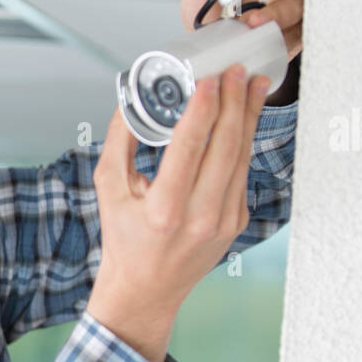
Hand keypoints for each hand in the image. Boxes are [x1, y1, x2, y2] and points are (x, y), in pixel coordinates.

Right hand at [88, 64, 269, 361]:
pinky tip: (242, 118)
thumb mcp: (109, 189)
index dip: (204, 108)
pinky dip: (242, 142)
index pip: (190, 147)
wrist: (147, 291)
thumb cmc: (125, 240)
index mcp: (164, 209)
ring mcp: (223, 221)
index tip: (210, 79)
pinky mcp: (236, 222)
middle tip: (238, 70)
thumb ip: (119, 141)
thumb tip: (131, 98)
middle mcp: (199, 217)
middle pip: (225, 146)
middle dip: (234, 102)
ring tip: (252, 84)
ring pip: (241, 157)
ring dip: (248, 116)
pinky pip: (241, 173)